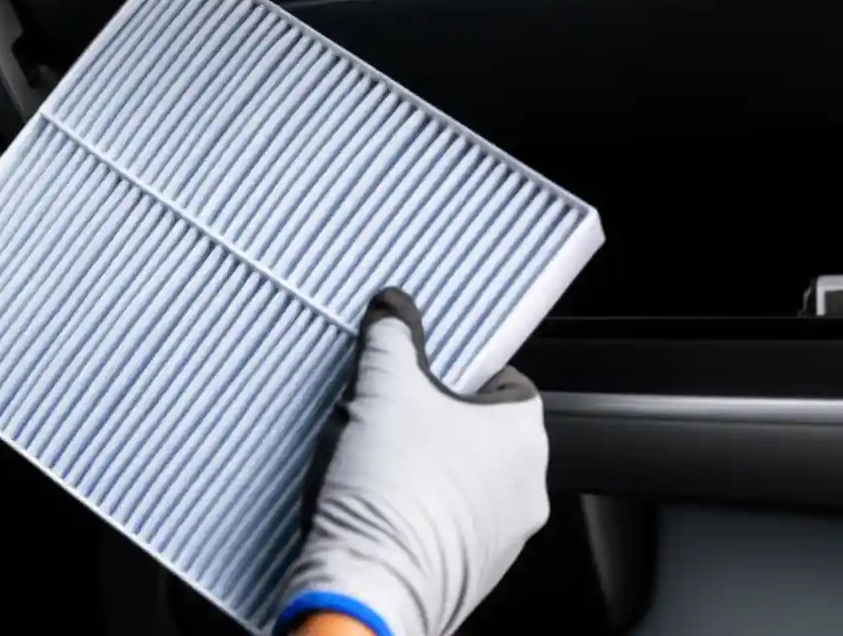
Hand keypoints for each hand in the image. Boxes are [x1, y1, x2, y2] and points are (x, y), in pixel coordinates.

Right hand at [277, 288, 549, 635]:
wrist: (369, 588)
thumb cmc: (391, 492)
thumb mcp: (382, 387)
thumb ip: (391, 337)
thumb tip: (393, 307)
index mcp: (521, 435)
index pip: (505, 382)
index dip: (459, 372)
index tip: (423, 373)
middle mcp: (526, 488)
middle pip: (481, 433)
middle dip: (436, 422)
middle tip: (390, 415)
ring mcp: (501, 537)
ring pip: (465, 482)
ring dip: (428, 469)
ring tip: (377, 464)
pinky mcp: (468, 572)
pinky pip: (447, 526)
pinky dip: (418, 513)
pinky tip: (378, 507)